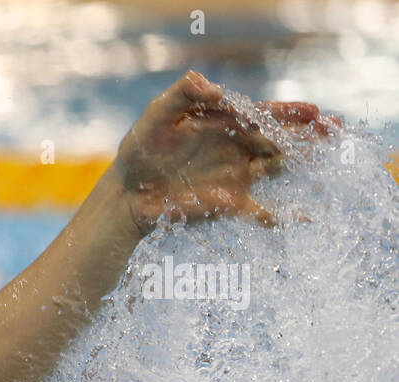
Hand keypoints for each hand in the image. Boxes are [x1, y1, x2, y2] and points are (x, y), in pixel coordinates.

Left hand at [114, 70, 332, 232]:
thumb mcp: (157, 115)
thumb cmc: (142, 148)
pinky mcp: (229, 203)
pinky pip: (260, 212)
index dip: (287, 113)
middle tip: (330, 130)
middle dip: (306, 134)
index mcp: (226, 123)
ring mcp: (237, 175)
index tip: (309, 113)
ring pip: (277, 167)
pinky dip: (280, 216)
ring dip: (301, 163)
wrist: (128, 191)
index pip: (262, 114)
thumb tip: (214, 86)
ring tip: (324, 157)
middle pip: (279, 139)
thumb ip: (181, 95)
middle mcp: (238, 147)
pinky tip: (302, 219)